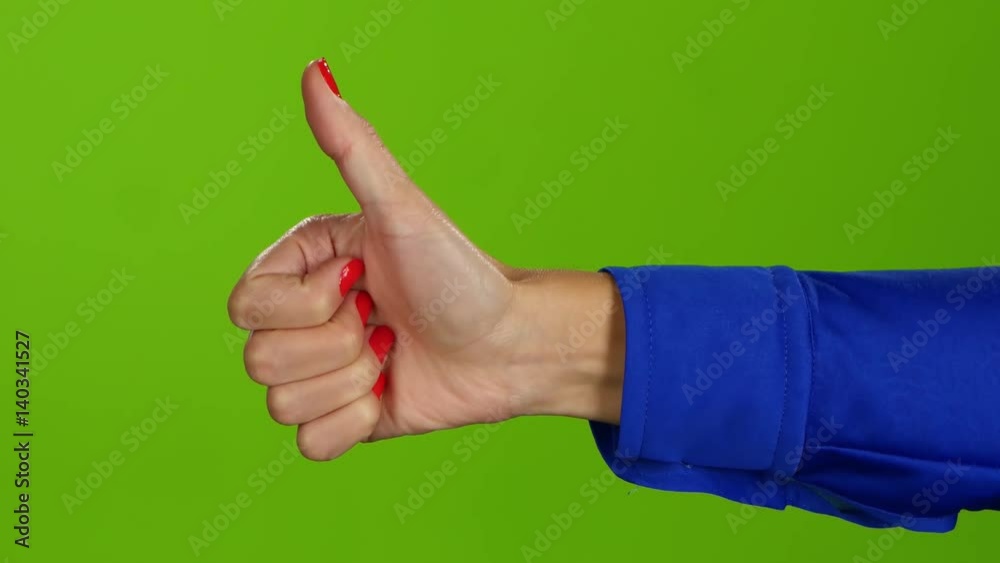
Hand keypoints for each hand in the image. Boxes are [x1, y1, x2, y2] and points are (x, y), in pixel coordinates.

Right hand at [227, 59, 625, 460]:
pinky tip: (390, 391)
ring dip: (352, 381)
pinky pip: (310, 444)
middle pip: (258, 359)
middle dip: (336, 344)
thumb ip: (352, 146)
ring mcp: (319, 373)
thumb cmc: (460, 272)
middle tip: (384, 321)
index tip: (363, 281)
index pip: (243, 305)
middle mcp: (300, 321)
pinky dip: (357, 422)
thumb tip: (315, 71)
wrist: (509, 344)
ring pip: (282, 404)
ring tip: (392, 354)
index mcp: (299, 269)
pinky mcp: (342, 421)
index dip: (305, 304)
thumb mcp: (403, 209)